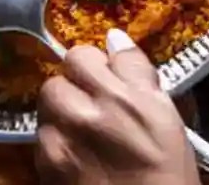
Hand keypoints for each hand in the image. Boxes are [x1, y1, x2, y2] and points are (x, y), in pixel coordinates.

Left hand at [37, 30, 199, 184]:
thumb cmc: (167, 173)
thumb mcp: (167, 118)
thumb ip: (138, 73)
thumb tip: (115, 38)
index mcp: (121, 97)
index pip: (82, 54)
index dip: (93, 66)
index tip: (105, 80)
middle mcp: (84, 113)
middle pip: (57, 79)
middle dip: (72, 89)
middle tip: (94, 108)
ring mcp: (60, 141)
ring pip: (46, 108)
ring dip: (61, 114)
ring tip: (85, 133)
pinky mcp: (46, 167)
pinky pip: (41, 139)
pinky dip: (54, 143)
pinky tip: (77, 156)